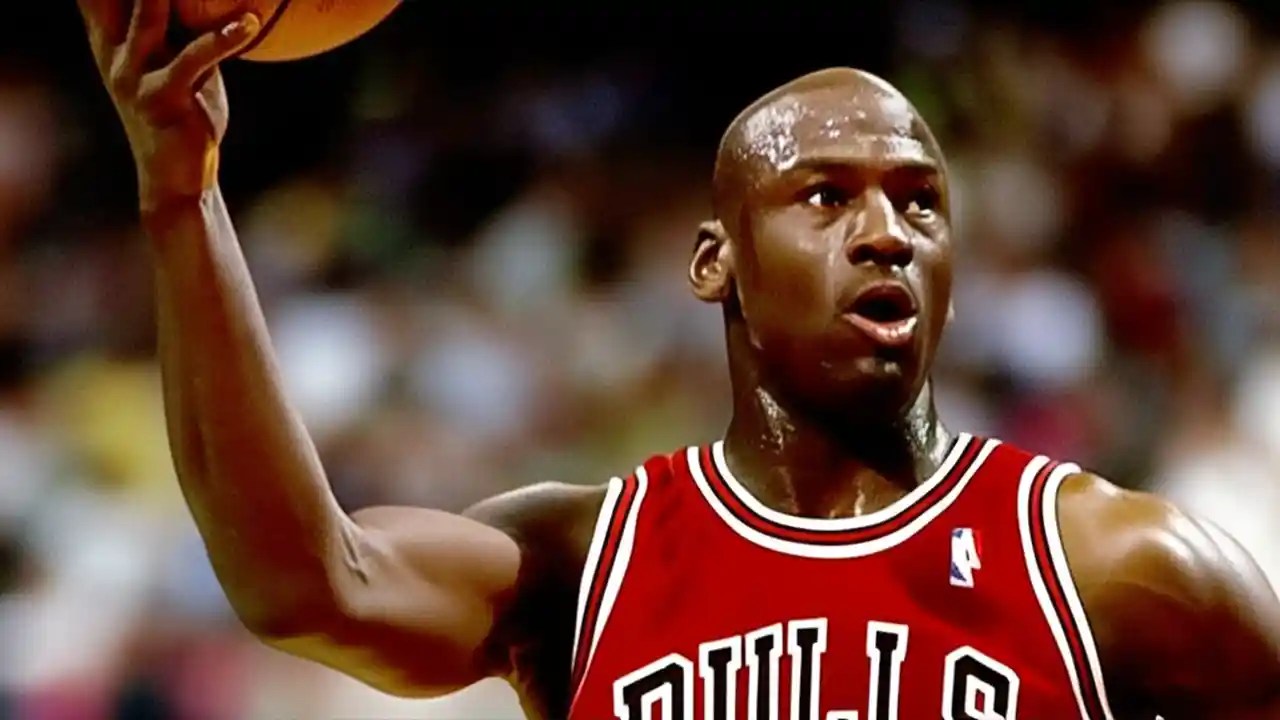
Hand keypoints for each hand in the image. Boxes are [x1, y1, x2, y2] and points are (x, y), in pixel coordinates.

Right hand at [77, 0, 260, 209]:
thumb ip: (181, 26)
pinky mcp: (161, 97)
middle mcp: (110, 50)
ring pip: (149, 14)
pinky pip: (195, 59)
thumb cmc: (185, 114)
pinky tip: (248, 21)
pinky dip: (225, 37)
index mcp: (109, 37)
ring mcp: (131, 73)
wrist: (177, 176)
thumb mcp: (180, 63)